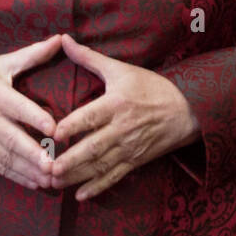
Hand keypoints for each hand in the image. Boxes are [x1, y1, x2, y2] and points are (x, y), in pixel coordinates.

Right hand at [0, 34, 61, 190]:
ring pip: (7, 158)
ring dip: (29, 171)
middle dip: (33, 155)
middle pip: (12, 139)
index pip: (17, 107)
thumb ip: (31, 55)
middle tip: (55, 166)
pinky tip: (36, 184)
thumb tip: (60, 39)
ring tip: (52, 181)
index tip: (54, 129)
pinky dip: (18, 177)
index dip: (35, 118)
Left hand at [49, 32, 199, 200]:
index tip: (54, 134)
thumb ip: (89, 57)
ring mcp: (129, 148)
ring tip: (54, 183)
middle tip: (48, 168)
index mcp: (116, 104)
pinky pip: (115, 177)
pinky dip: (98, 188)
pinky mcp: (135, 161)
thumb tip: (63, 39)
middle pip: (94, 147)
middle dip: (71, 160)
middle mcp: (122, 128)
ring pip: (100, 166)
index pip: (92, 116)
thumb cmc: (150, 87)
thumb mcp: (120, 69)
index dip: (73, 125)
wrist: (187, 110)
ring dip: (77, 176)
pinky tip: (80, 196)